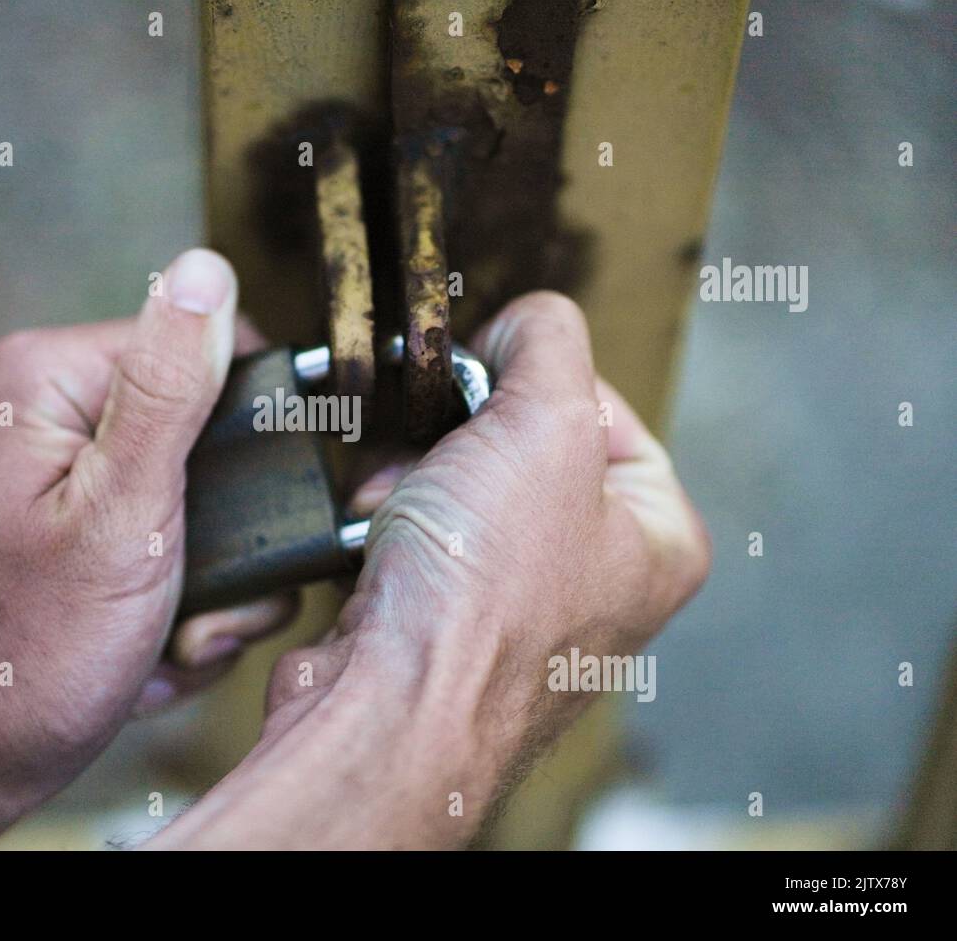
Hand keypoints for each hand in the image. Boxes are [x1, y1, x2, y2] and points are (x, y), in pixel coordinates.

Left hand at [0, 249, 294, 838]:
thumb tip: (208, 268)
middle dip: (232, 535)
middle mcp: (62, 410)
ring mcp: (76, 472)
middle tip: (193, 605)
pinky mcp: (88, 525)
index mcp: (57, 378)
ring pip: (210, 501)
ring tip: (171, 634)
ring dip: (214, 584)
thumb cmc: (22, 648)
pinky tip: (153, 645)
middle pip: (218, 432)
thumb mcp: (121, 514)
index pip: (212, 348)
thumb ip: (171, 390)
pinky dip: (183, 604)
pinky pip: (177, 543)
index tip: (241, 523)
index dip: (254, 434)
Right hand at [149, 291, 709, 848]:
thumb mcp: (543, 423)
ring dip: (416, 477)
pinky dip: (389, 525)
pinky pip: (420, 538)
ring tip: (398, 499)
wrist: (389, 709)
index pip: (603, 405)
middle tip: (439, 444)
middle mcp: (600, 579)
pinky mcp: (450, 626)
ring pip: (463, 489)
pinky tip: (374, 536)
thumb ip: (548, 341)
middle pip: (524, 444)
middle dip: (460, 436)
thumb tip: (526, 324)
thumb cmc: (484, 597)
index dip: (534, 378)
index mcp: (657, 537)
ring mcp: (523, 609)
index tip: (486, 376)